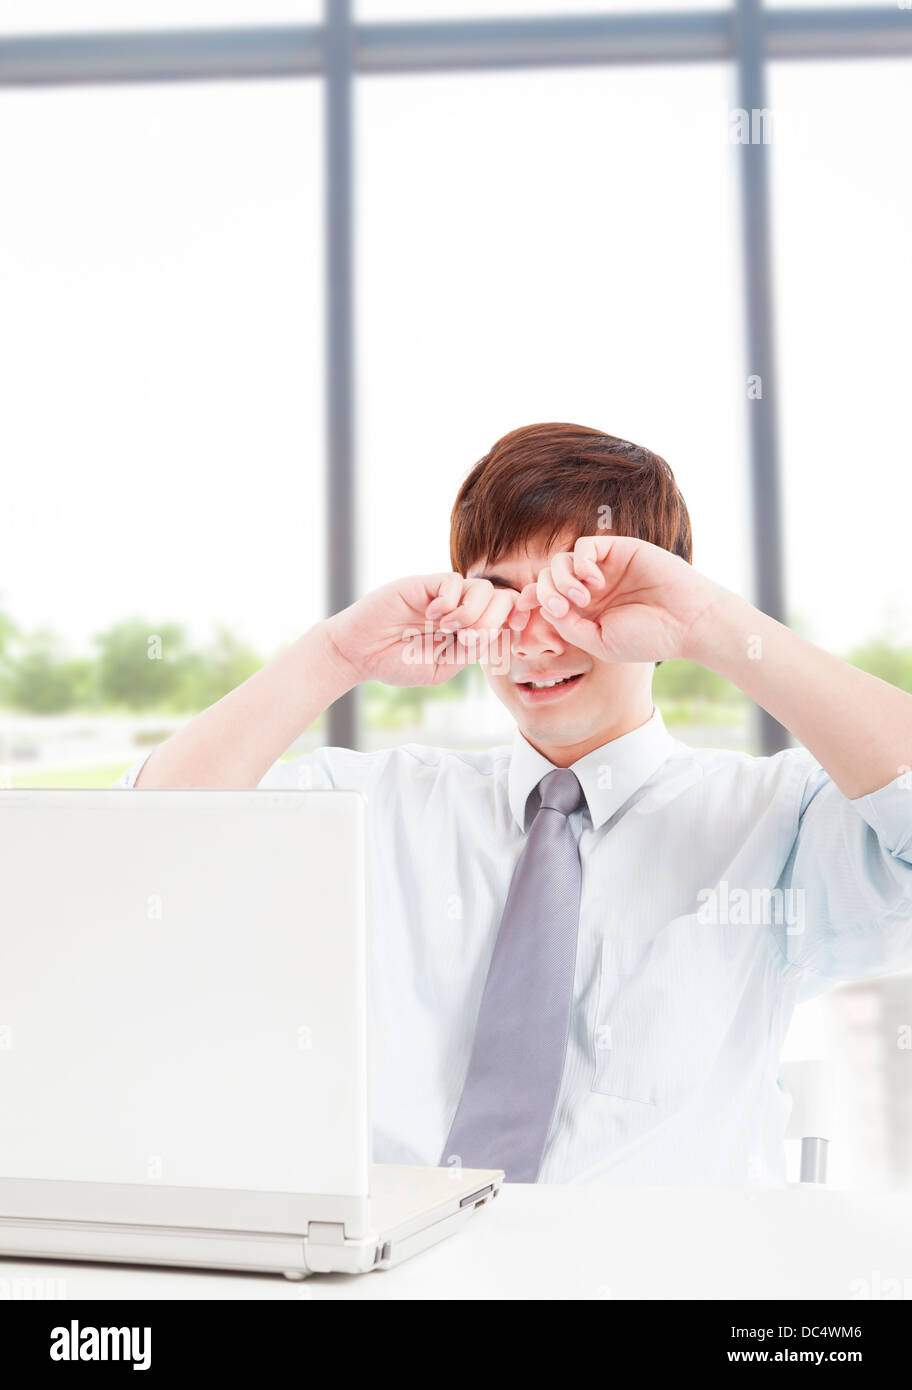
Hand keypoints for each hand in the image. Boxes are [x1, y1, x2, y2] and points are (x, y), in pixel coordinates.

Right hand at [323, 573, 522, 686]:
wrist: (358, 653)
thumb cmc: (396, 663)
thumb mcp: (441, 668)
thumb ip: (469, 652)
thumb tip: (494, 634)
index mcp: (469, 629)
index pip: (507, 615)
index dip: (517, 621)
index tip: (512, 638)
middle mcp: (460, 608)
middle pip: (503, 597)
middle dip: (495, 620)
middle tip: (469, 638)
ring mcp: (443, 595)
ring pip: (483, 588)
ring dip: (473, 613)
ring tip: (450, 630)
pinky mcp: (424, 583)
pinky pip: (454, 581)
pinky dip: (450, 602)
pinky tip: (432, 616)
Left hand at [513, 535, 724, 663]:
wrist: (688, 622)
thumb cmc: (648, 638)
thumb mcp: (599, 642)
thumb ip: (568, 625)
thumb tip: (542, 605)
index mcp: (584, 612)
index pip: (545, 599)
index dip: (527, 602)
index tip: (519, 612)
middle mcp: (591, 588)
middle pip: (547, 578)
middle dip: (545, 592)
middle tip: (563, 607)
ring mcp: (604, 568)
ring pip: (562, 560)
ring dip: (562, 579)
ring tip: (583, 598)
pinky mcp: (619, 549)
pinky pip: (585, 545)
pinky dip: (581, 561)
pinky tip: (594, 581)